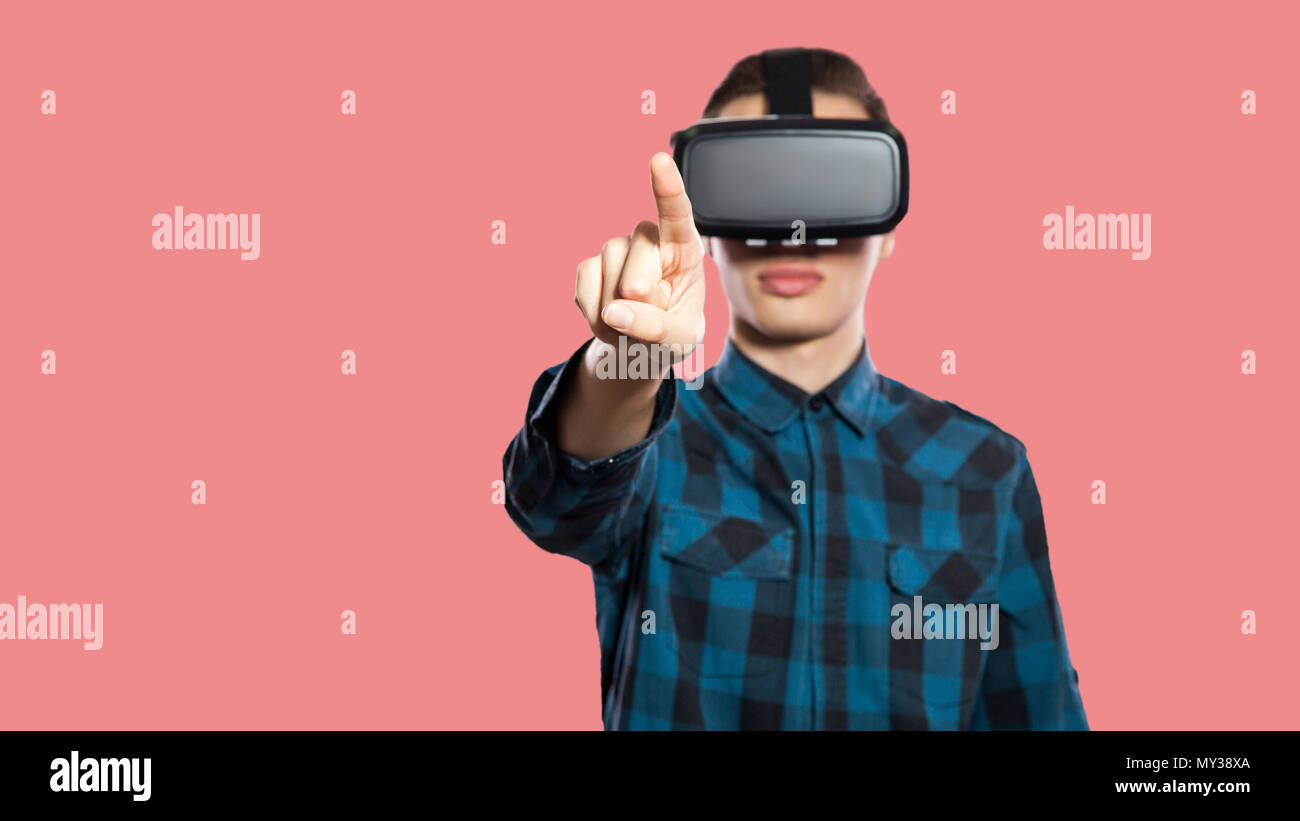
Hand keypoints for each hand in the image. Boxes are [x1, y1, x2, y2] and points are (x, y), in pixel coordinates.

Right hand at [574, 152, 706, 362]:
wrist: (641, 343)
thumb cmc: (673, 332)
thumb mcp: (680, 339)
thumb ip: (656, 328)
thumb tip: (614, 313)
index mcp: (684, 247)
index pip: (676, 214)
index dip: (667, 188)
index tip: (659, 160)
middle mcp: (649, 239)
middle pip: (639, 274)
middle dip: (644, 309)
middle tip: (654, 319)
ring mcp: (616, 248)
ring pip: (611, 284)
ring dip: (620, 318)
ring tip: (633, 323)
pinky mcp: (589, 265)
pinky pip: (585, 291)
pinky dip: (595, 318)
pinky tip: (609, 321)